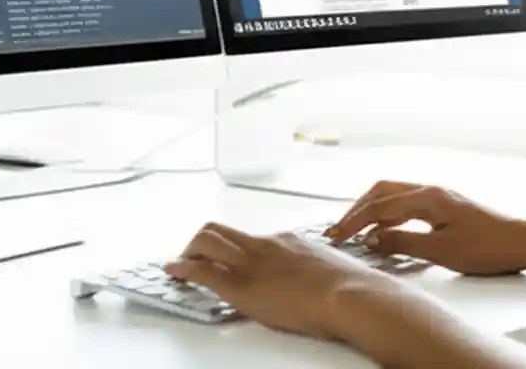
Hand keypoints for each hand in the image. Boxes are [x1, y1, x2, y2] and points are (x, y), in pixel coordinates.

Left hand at [164, 222, 402, 338]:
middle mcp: (264, 245)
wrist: (351, 295)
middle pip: (219, 229)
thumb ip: (316, 270)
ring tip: (179, 265)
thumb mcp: (330, 270)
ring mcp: (251, 263)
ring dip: (188, 252)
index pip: (249, 239)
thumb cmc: (351, 289)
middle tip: (192, 256)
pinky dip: (182, 269)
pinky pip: (203, 270)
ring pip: (206, 240)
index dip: (231, 246)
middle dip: (200, 241)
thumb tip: (320, 279)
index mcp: (286, 242)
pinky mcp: (241, 286)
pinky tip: (174, 273)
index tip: (226, 255)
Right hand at [326, 181, 525, 275]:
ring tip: (355, 229)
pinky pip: (406, 204)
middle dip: (357, 209)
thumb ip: (403, 242)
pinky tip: (385, 231)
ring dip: (371, 210)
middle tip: (339, 229)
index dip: (353, 221)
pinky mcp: (445, 207)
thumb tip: (372, 239)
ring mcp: (438, 197)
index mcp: (428, 198)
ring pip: (393, 195)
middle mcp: (431, 191)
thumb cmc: (490, 247)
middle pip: (381, 191)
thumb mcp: (441, 251)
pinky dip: (388, 214)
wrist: (524, 242)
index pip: (379, 207)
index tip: (336, 234)